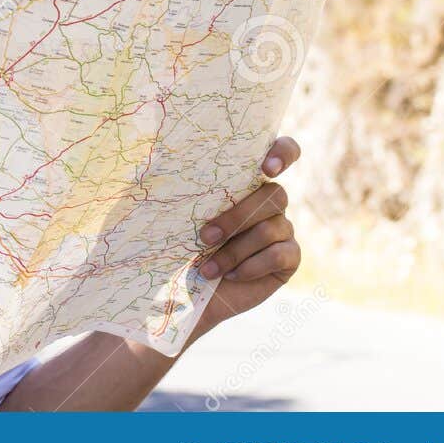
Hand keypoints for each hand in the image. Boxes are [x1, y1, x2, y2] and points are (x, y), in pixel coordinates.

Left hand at [191, 136, 301, 335]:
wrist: (191, 291)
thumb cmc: (183, 245)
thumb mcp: (177, 214)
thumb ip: (180, 187)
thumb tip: (153, 161)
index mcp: (248, 181)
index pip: (283, 151)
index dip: (283, 153)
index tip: (266, 167)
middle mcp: (270, 202)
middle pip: (274, 195)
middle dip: (236, 217)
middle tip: (205, 236)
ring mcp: (284, 229)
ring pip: (271, 228)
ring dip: (234, 250)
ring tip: (208, 268)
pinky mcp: (290, 257)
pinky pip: (279, 255)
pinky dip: (251, 266)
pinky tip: (231, 275)